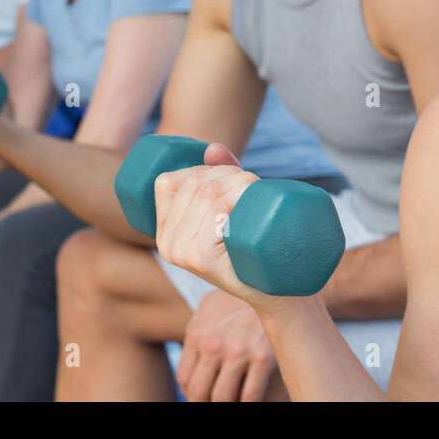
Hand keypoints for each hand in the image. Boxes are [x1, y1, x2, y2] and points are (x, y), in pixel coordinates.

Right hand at [154, 143, 276, 308]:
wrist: (275, 290)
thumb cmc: (252, 248)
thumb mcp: (229, 211)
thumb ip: (218, 178)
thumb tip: (212, 148)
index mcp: (163, 233)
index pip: (167, 182)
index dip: (201, 168)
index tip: (230, 175)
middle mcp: (166, 245)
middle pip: (194, 184)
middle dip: (228, 172)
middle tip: (254, 183)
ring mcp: (182, 255)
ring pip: (209, 193)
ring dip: (240, 181)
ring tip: (258, 189)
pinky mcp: (202, 261)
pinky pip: (217, 211)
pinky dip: (236, 198)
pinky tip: (249, 202)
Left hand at [179, 289, 277, 401]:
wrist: (272, 282)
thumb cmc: (240, 297)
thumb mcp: (210, 307)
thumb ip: (198, 332)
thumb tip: (190, 359)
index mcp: (198, 334)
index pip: (185, 379)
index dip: (193, 394)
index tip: (204, 396)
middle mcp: (214, 344)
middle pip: (199, 392)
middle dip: (206, 403)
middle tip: (217, 400)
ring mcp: (238, 351)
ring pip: (223, 399)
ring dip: (227, 404)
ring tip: (234, 399)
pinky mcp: (264, 357)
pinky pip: (250, 396)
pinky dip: (248, 403)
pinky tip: (251, 397)